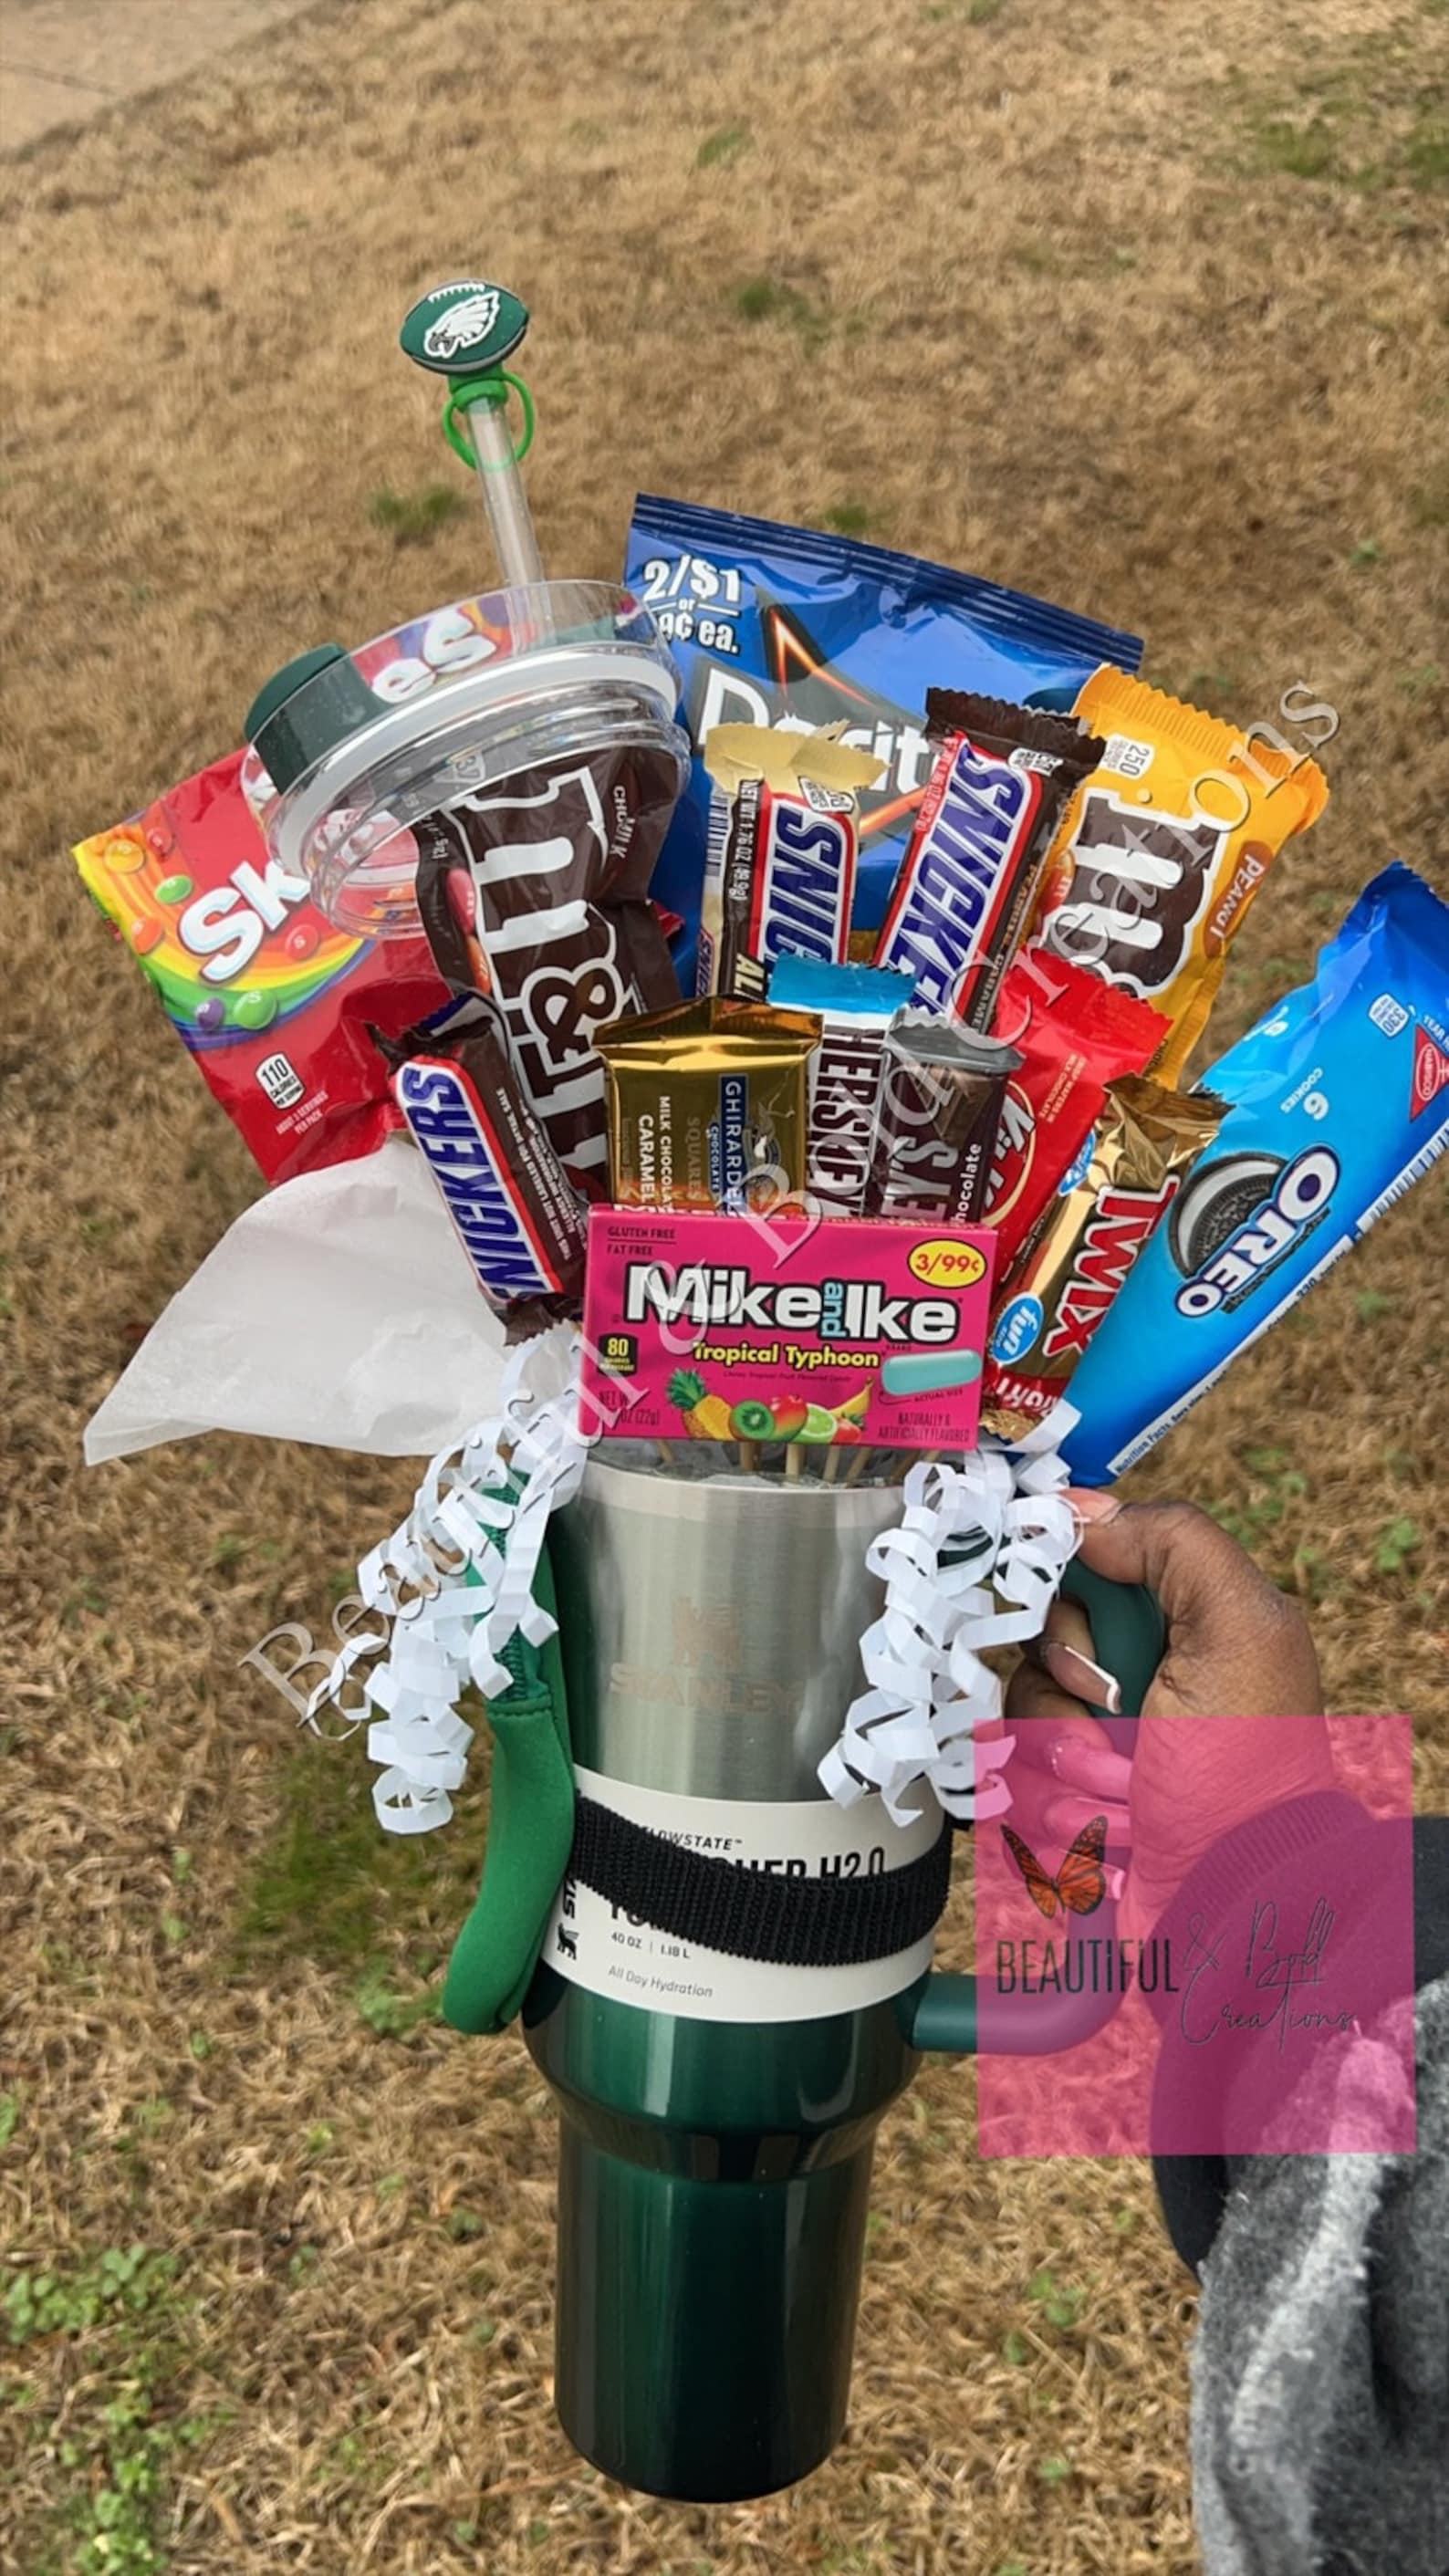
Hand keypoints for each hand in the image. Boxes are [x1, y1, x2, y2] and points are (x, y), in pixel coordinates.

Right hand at [1002, 1494, 1332, 1944]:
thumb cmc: (1245, 1769)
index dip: (1056, 1583)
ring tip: (1118, 1792)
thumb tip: (1080, 1509)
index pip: (1076, 1563)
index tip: (1067, 1611)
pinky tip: (1102, 1834)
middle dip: (1065, 1683)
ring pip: (1013, 1717)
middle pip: (1032, 1639)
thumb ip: (1173, 1542)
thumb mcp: (1239, 1628)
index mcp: (1176, 1621)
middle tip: (1119, 1713)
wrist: (1237, 1904)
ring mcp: (1094, 1743)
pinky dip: (1051, 1813)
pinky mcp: (1062, 1805)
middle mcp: (1132, 1674)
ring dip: (1060, 1759)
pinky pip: (1008, 1788)